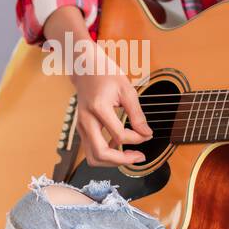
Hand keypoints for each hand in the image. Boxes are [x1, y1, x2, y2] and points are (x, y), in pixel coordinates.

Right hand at [70, 39, 152, 165]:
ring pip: (93, 157)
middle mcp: (86, 120)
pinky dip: (106, 154)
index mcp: (98, 108)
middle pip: (100, 154)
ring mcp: (81, 126)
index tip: (147, 134)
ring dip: (112, 161)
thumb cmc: (105, 74)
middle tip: (138, 157)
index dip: (136, 139)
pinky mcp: (81, 129)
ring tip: (130, 156)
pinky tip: (120, 146)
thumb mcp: (127, 90)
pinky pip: (92, 149)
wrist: (85, 67)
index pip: (119, 135)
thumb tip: (146, 134)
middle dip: (122, 160)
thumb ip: (137, 114)